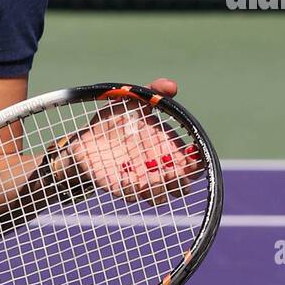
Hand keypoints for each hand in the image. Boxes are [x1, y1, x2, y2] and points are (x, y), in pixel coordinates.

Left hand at [66, 77, 200, 207]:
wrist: (87, 136)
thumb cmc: (117, 119)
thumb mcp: (135, 101)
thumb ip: (154, 92)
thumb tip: (172, 86)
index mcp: (168, 149)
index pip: (193, 166)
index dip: (196, 165)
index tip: (192, 157)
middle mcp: (158, 169)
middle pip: (181, 187)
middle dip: (180, 181)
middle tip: (172, 170)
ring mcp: (140, 180)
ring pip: (158, 198)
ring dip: (158, 190)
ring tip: (151, 177)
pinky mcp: (119, 187)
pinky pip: (130, 195)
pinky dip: (131, 190)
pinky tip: (126, 178)